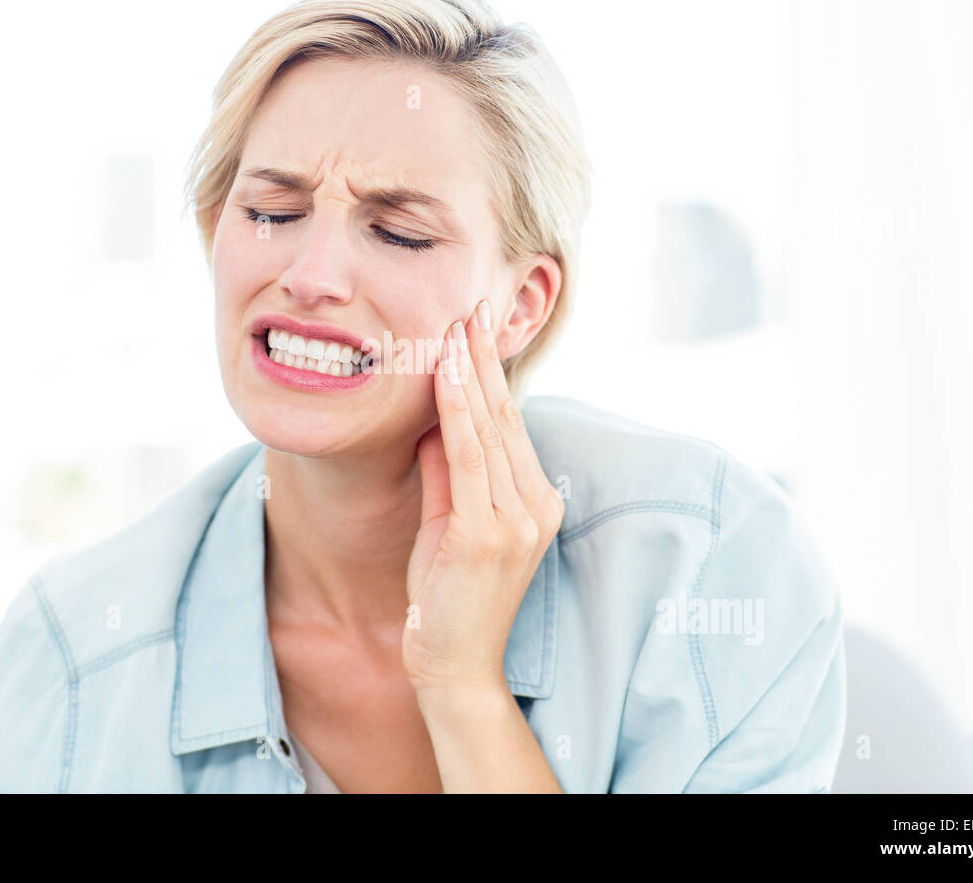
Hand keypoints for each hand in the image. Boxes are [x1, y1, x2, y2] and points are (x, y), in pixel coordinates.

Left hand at [402, 298, 565, 694]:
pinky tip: (448, 377)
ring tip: (457, 327)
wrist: (452, 666)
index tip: (476, 328)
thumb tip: (436, 414)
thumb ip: (447, 469)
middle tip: (472, 306)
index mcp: (535, 501)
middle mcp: (536, 505)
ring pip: (491, 431)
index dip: (493, 373)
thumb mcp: (447, 521)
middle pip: (507, 417)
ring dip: (472, 374)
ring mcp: (516, 522)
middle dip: (486, 359)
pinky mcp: (487, 536)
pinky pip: (470, 460)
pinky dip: (458, 412)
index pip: (511, 424)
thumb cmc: (446, 596)